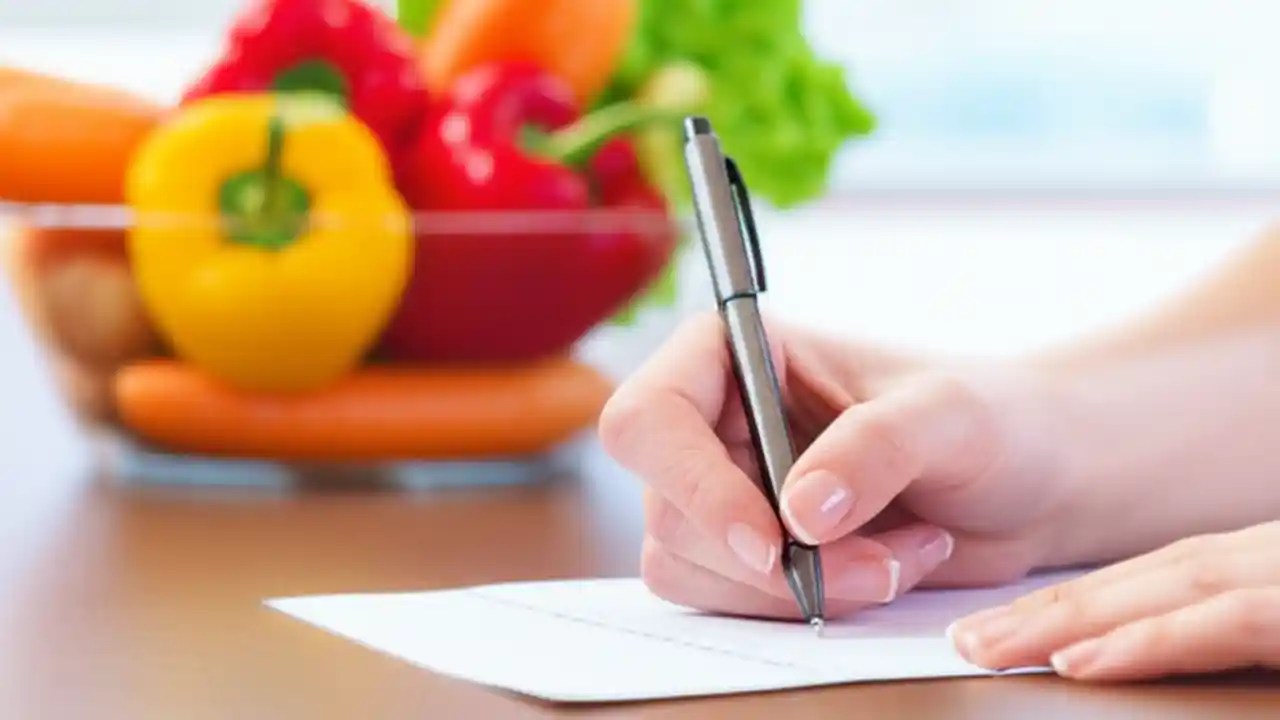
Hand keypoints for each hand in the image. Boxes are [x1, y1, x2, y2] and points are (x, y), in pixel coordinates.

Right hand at [598, 313, 1068, 619]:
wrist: (1029, 482)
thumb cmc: (993, 417)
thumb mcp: (949, 415)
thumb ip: (875, 447)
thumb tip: (798, 514)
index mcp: (735, 352)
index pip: (651, 417)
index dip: (692, 483)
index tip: (772, 537)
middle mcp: (713, 420)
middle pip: (668, 510)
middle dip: (773, 560)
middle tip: (875, 561)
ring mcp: (723, 490)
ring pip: (690, 568)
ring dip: (794, 589)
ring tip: (896, 557)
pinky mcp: (746, 551)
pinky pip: (728, 602)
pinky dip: (805, 607)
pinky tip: (879, 570)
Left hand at [948, 521, 1279, 680]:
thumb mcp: (1277, 649)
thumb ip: (1219, 641)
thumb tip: (1127, 658)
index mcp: (1268, 570)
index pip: (1158, 582)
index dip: (1074, 604)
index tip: (998, 630)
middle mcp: (1274, 563)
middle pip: (1148, 579)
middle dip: (1050, 610)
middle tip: (963, 639)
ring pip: (1173, 589)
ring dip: (1073, 618)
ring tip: (991, 648)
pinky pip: (1231, 621)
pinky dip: (1151, 640)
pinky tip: (1080, 661)